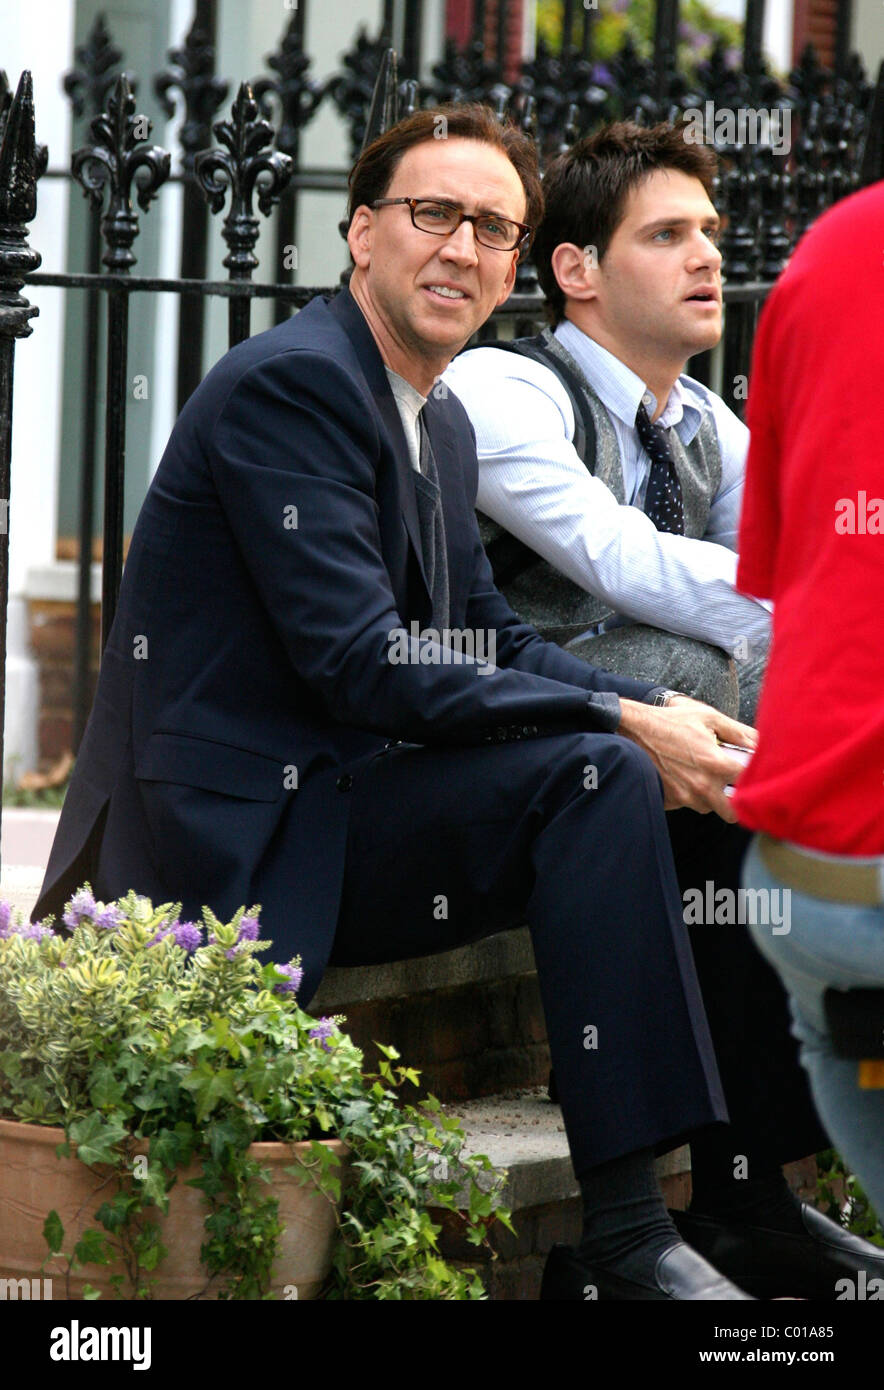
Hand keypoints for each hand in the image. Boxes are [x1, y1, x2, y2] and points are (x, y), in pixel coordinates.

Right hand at [617, 695, 756, 820]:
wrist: (633, 731)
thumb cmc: (670, 722)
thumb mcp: (708, 717)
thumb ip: (738, 732)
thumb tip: (759, 743)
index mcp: (716, 763)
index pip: (749, 785)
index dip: (754, 781)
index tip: (753, 777)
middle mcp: (702, 785)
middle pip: (732, 812)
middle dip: (735, 803)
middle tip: (732, 789)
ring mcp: (684, 796)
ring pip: (708, 808)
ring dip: (710, 798)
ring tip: (701, 776)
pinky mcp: (669, 800)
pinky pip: (686, 804)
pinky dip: (688, 795)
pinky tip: (682, 778)